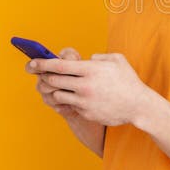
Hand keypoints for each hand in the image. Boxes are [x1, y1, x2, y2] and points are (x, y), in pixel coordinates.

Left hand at [27, 53, 149, 126]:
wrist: (138, 105)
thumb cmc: (128, 80)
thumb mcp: (117, 60)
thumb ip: (98, 56)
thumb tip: (85, 60)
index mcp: (91, 69)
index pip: (58, 65)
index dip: (41, 63)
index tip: (31, 62)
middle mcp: (85, 85)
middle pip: (53, 80)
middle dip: (44, 76)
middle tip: (41, 74)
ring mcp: (84, 101)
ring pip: (58, 94)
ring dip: (55, 90)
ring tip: (59, 86)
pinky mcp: (85, 113)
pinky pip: (69, 105)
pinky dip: (68, 100)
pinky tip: (74, 97)